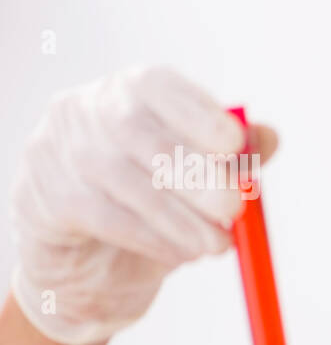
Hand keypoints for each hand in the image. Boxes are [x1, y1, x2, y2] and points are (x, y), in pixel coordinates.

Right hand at [7, 65, 277, 344]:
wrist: (87, 257)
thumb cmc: (152, 199)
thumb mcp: (196, 174)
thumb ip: (234, 154)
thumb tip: (268, 137)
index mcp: (129, 90)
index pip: (158, 87)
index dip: (198, 113)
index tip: (235, 144)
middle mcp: (88, 111)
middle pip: (142, 136)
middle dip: (196, 174)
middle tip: (234, 209)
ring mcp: (60, 152)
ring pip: (126, 182)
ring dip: (180, 219)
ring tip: (218, 245)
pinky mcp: (47, 198)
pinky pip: (105, 219)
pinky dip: (152, 238)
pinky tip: (182, 255)